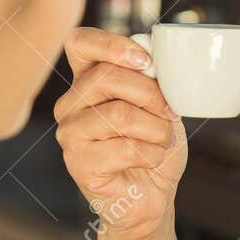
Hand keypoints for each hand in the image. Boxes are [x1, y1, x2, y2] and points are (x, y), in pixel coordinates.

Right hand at [55, 27, 186, 239]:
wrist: (151, 196)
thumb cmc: (153, 147)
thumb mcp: (160, 105)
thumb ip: (151, 79)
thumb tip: (152, 59)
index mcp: (87, 81)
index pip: (80, 42)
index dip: (112, 44)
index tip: (146, 61)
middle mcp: (70, 104)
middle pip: (106, 78)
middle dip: (152, 95)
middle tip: (169, 113)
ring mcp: (70, 134)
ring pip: (120, 115)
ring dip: (157, 130)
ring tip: (161, 141)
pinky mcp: (79, 163)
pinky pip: (126, 148)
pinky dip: (152, 154)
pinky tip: (150, 160)